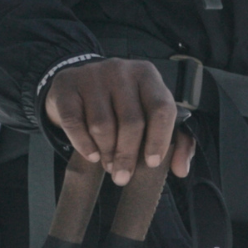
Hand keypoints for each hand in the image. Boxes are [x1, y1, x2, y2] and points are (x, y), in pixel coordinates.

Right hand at [44, 58, 194, 184]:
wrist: (78, 82)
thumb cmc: (121, 102)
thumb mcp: (148, 111)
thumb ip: (174, 138)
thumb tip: (181, 170)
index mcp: (147, 74)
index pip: (161, 107)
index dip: (159, 138)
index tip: (153, 163)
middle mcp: (120, 70)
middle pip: (131, 121)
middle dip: (128, 155)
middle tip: (123, 176)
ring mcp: (92, 77)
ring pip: (102, 125)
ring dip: (107, 152)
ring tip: (109, 165)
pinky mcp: (66, 87)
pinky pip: (74, 124)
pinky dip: (83, 145)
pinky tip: (91, 155)